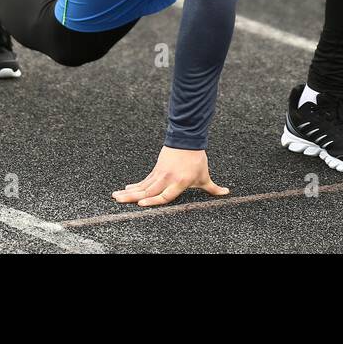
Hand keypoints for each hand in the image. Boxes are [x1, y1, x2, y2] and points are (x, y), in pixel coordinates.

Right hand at [111, 146, 229, 206]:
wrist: (188, 139)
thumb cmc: (197, 160)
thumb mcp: (204, 176)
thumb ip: (213, 188)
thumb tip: (226, 193)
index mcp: (180, 182)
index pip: (165, 195)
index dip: (153, 200)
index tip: (141, 203)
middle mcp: (168, 178)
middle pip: (148, 190)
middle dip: (133, 197)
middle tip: (119, 200)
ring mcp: (160, 173)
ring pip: (143, 185)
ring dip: (129, 192)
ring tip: (116, 196)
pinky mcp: (156, 169)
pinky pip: (144, 180)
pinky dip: (134, 186)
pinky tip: (125, 190)